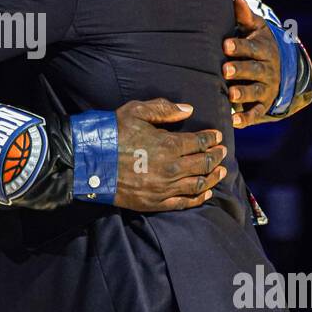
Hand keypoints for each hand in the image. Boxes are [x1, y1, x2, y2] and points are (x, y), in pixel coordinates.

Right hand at [113, 98, 227, 211]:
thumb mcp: (136, 111)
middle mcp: (172, 168)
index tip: (217, 137)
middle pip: (203, 163)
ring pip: (198, 184)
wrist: (89, 161)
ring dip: (213, 177)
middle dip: (216, 156)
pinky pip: (184, 202)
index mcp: (169, 145)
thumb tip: (188, 110)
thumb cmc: (112, 133)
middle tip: (222, 153)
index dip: (211, 139)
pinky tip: (206, 193)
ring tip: (220, 172)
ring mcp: (164, 188)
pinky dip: (199, 198)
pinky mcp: (155, 202)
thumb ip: (164, 109)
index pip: (200, 142)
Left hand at [223, 0, 280, 128]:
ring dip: (243, 93)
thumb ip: (245, 18)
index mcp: (264, 49)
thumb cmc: (258, 44)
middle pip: (254, 70)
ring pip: (255, 91)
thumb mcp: (255, 29)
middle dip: (240, 70)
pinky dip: (246, 118)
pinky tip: (234, 121)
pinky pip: (256, 112)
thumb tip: (237, 0)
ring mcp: (266, 88)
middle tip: (225, 70)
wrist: (279, 66)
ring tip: (230, 95)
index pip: (252, 48)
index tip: (225, 45)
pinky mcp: (263, 104)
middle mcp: (267, 69)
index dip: (239, 47)